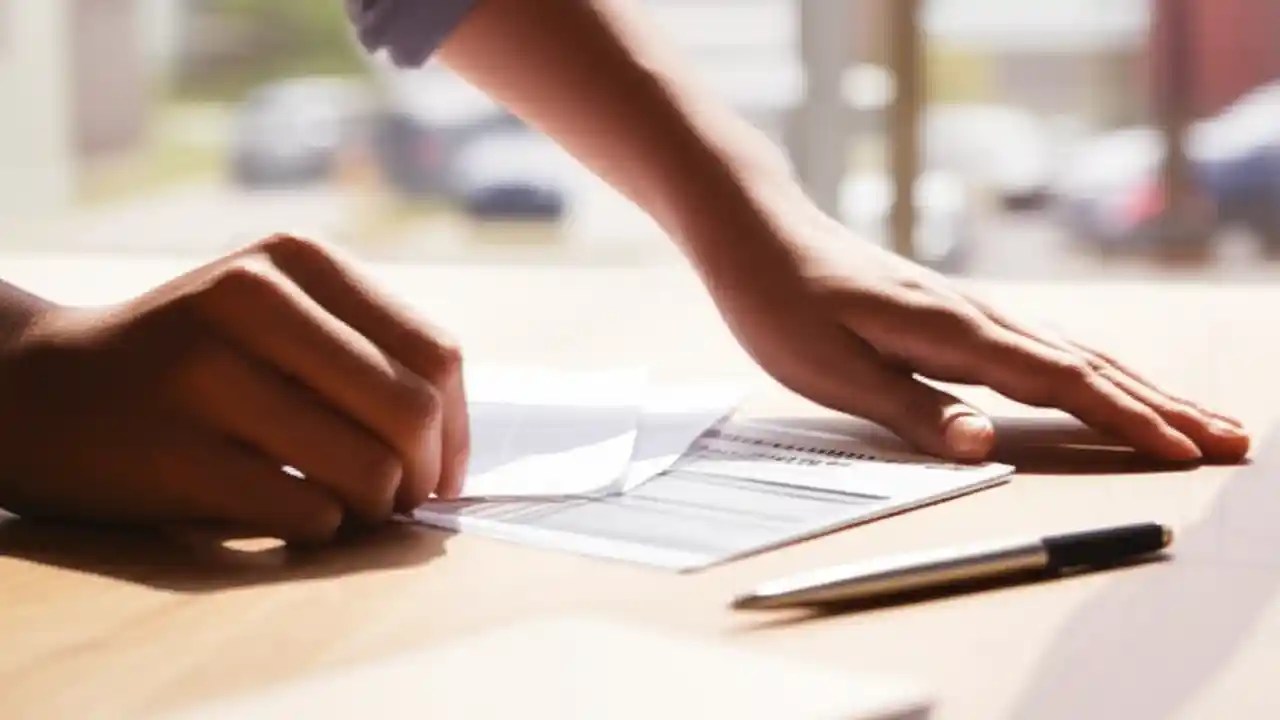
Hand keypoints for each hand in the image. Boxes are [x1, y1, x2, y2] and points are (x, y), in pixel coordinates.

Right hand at [0, 235, 468, 542]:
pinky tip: (290, 513)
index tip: (441, 471)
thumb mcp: (275, 312)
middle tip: (403, 501)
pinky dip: (319, 527)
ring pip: (370, 469)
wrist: (41, 389)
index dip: (456, 429)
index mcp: (295, 258)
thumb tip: (454, 450)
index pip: (435, 354)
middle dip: (425, 476)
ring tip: (347, 506)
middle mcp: (252, 297)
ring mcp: (208, 372)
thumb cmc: (190, 359)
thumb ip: (365, 351)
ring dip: (374, 508)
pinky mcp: (175, 452)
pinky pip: (307, 513)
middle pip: (413, 412)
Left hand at [687, 187, 1249, 462]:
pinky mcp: (956, 311)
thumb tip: (984, 447)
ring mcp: (970, 309)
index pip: (1059, 381)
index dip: (1124, 419)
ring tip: (1193, 415)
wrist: (758, 231)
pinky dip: (1094, 368)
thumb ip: (909, 409)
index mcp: (950, 332)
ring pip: (1074, 350)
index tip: (1182, 450)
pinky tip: (1106, 379)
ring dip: (1140, 385)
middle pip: (1088, 363)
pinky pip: (1044, 343)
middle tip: (1230, 440)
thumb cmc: (782, 301)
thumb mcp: (829, 369)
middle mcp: (975, 315)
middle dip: (1162, 405)